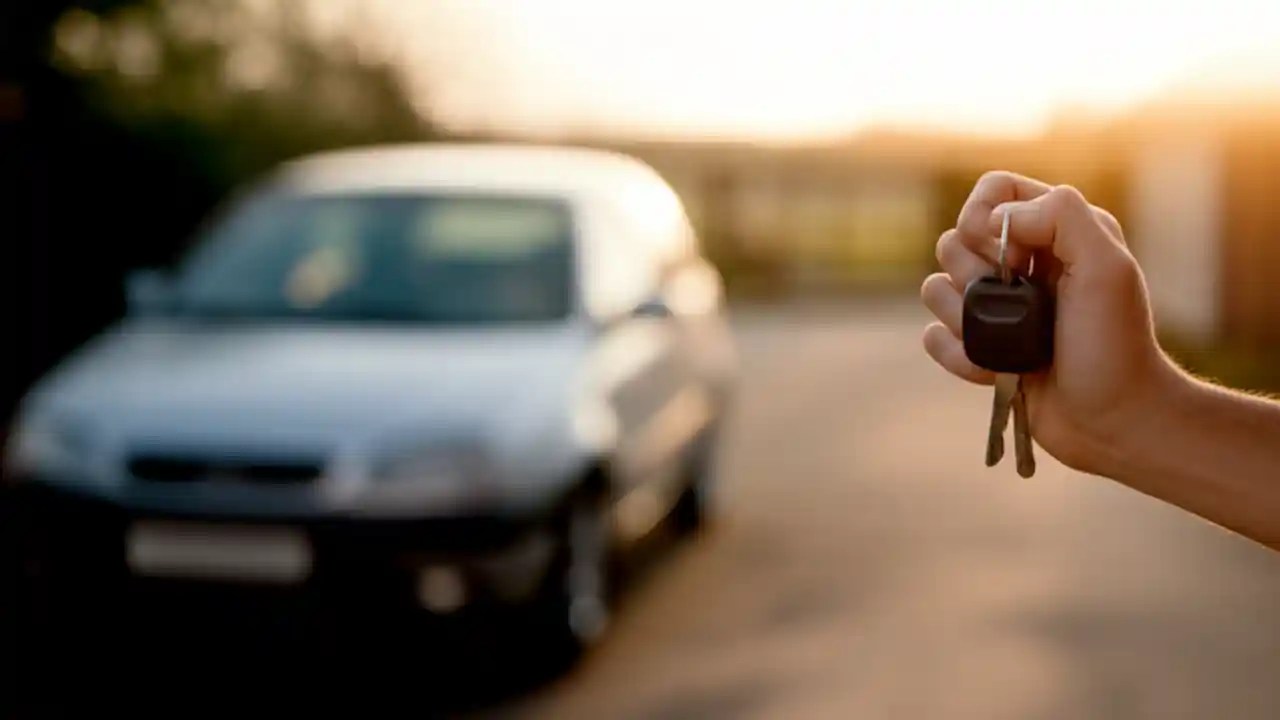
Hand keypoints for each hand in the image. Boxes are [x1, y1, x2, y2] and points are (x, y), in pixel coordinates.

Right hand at [921, 171, 1179, 474]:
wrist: (1114, 422)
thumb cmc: (1117, 346)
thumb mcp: (1106, 267)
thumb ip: (1059, 216)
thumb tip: (994, 218)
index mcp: (1054, 232)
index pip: (993, 190)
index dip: (982, 213)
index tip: (1005, 251)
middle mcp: (1022, 264)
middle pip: (953, 239)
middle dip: (973, 273)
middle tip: (1019, 303)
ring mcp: (998, 308)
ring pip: (935, 288)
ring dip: (963, 318)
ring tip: (1007, 342)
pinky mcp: (980, 347)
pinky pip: (933, 337)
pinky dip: (956, 355)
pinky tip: (991, 369)